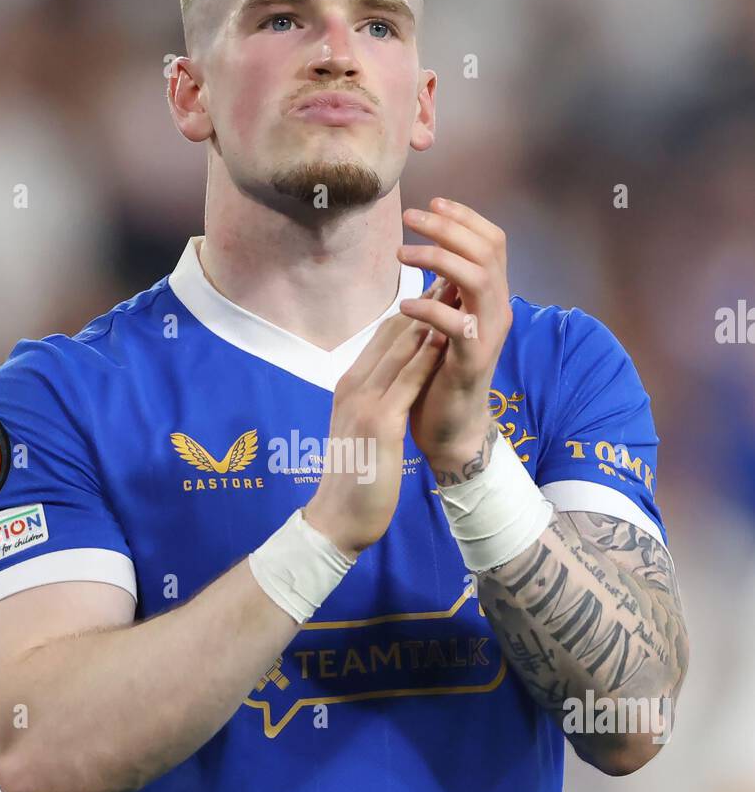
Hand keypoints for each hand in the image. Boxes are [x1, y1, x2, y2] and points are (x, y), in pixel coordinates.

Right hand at [304, 308, 444, 557]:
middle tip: (454, 273)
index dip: (413, 311)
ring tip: (456, 291)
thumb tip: (392, 385)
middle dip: (425, 303)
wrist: (336, 518)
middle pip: (392, 334)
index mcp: (350, 388)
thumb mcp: (359, 430)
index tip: (439, 288)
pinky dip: (426, 355)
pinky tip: (445, 337)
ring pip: (399, 349)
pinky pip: (406, 381)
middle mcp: (354, 387)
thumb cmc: (353, 480)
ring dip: (430, 318)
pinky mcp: (379, 423)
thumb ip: (372, 402)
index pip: (382, 339)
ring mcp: (365, 403)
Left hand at [397, 198, 512, 478]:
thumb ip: (445, 292)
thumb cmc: (440, 374)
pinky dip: (429, 309)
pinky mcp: (472, 361)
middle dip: (448, 227)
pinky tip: (403, 306)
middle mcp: (498, 311)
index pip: (492, 241)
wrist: (451, 429)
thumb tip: (431, 255)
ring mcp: (488, 335)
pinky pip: (457, 324)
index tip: (432, 202)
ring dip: (438, 259)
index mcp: (491, 298)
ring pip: (478, 279)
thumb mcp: (445, 323)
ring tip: (403, 255)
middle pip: (487, 251)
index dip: (465, 217)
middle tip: (410, 217)